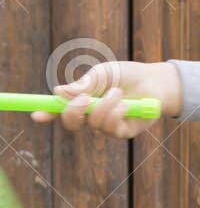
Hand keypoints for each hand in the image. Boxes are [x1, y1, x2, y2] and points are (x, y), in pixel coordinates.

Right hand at [30, 60, 181, 137]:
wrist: (154, 81)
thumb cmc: (126, 75)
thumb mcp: (102, 74)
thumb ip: (83, 85)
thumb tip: (59, 91)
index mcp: (81, 100)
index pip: (59, 110)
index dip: (46, 113)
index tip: (37, 114)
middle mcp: (91, 115)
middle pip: (71, 124)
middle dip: (73, 112)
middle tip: (84, 99)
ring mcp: (106, 125)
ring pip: (93, 124)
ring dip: (104, 106)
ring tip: (117, 92)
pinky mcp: (122, 132)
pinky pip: (111, 128)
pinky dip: (116, 113)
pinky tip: (126, 104)